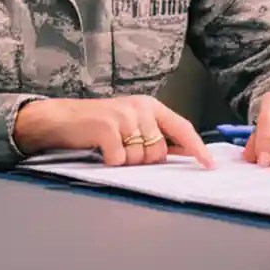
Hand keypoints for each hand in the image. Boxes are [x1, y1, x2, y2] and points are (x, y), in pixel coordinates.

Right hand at [14, 95, 215, 168]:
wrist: (61, 118)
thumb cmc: (97, 124)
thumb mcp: (131, 122)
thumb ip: (156, 135)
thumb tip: (185, 151)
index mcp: (150, 106)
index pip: (182, 127)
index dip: (197, 147)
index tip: (209, 164)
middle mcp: (140, 108)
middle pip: (158, 152)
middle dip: (143, 159)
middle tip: (123, 148)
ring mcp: (124, 117)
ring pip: (140, 159)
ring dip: (125, 161)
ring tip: (110, 147)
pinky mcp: (107, 128)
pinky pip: (120, 160)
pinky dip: (110, 162)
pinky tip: (101, 150)